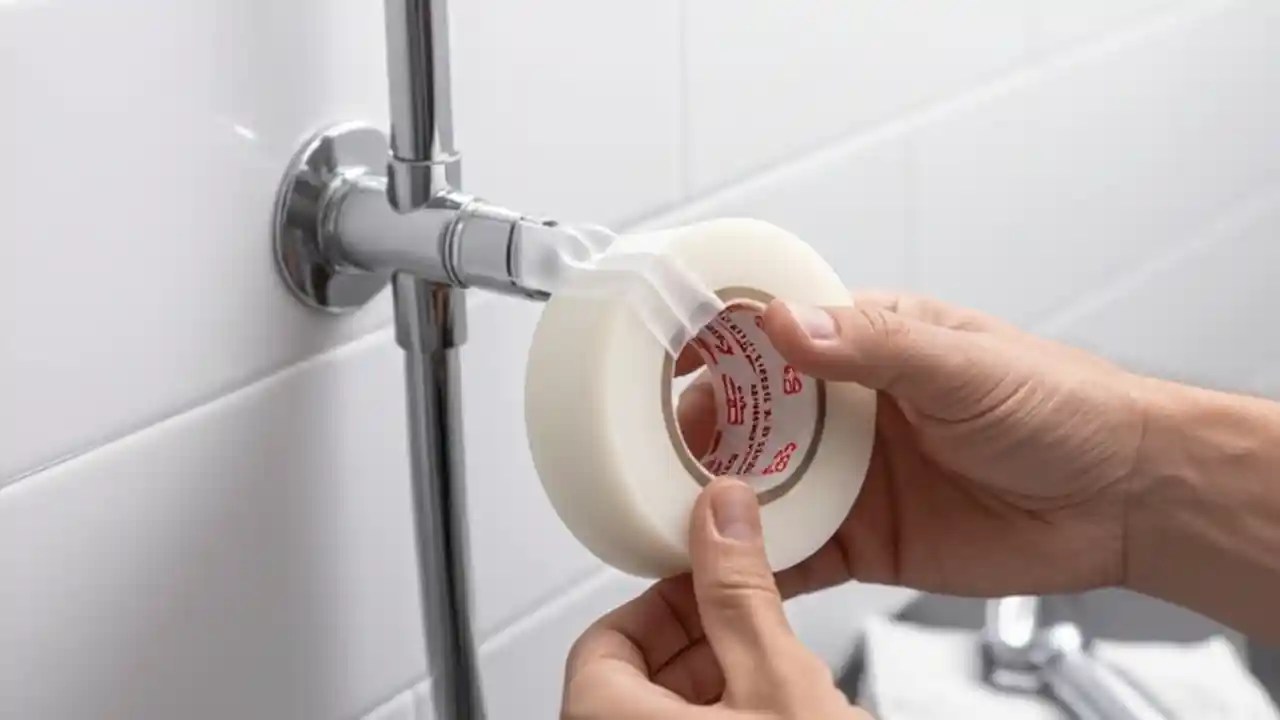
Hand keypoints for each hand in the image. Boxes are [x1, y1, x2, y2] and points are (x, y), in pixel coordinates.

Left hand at [562, 478, 869, 718]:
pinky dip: (732, 713)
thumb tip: (722, 515)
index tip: (704, 579)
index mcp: (606, 719)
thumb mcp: (778, 681)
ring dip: (721, 677)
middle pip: (638, 674)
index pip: (604, 639)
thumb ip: (743, 593)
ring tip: (775, 660)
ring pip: (668, 711)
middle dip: (699, 635)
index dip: (661, 598)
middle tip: (747, 609)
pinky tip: (783, 707)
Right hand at [678, 292, 1146, 597]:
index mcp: (865, 345)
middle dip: (698, 429)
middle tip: (655, 445)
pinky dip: (755, 562)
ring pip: (758, 484)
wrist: (1122, 502)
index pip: (768, 331)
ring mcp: (849, 477)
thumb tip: (789, 323)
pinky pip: (793, 552)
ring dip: (714, 495)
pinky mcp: (861, 539)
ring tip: (668, 506)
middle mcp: (846, 409)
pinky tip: (721, 567)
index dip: (710, 338)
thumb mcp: (964, 364)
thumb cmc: (1061, 408)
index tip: (663, 352)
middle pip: (745, 413)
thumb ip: (875, 347)